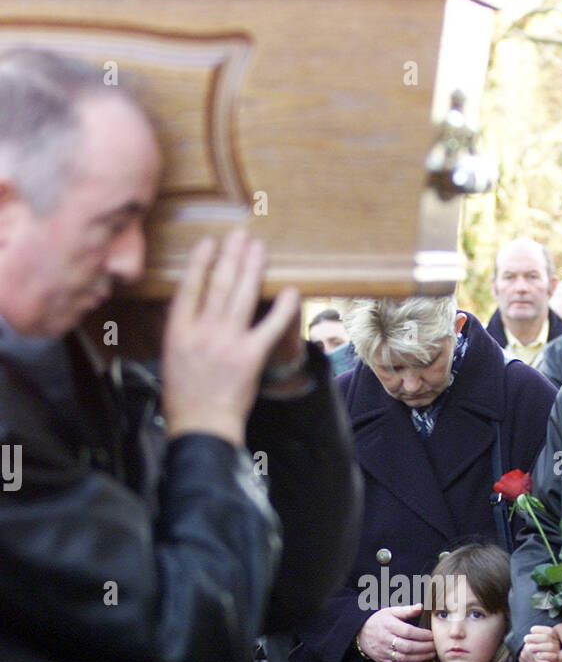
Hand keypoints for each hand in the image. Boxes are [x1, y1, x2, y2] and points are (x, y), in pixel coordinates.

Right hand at [162, 229, 301, 444]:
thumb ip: (179, 329)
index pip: (190, 287)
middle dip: (232, 256)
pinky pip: (270, 327)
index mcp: (178, 331)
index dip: (201, 262)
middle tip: (242, 235)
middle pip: (219, 285)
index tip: (210, 242)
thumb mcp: (170, 357)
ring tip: (259, 248)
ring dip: (252, 269)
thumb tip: (189, 304)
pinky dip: (283, 308)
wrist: (202, 426)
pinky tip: (291, 290)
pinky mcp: (250, 356)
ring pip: (242, 297)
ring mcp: (228, 342)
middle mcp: (202, 331)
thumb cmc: (183, 397)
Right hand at [357, 605, 435, 661]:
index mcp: (389, 625)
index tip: (432, 635)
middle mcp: (386, 639)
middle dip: (424, 648)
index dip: (422, 635)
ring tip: (431, 655)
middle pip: (408, 646)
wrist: (360, 631)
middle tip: (435, 646)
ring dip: (420, 658)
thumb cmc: (379, 620)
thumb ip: (407, 610)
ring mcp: (384, 651)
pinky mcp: (382, 660)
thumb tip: (421, 606)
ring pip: (404, 658)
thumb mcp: (391, 611)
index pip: (409, 632)